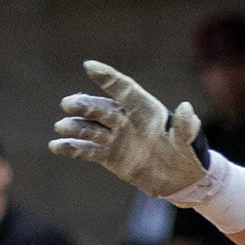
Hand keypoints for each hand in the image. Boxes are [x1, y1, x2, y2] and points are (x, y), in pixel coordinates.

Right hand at [50, 60, 207, 197]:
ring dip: (74, 126)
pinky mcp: (107, 154)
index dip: (108, 78)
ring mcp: (113, 136)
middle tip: (69, 104)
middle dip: (85, 105)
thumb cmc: (185, 153)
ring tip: (62, 127)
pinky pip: (86, 150)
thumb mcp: (188, 142)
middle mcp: (124, 119)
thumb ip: (185, 126)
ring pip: (89, 128)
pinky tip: (56, 146)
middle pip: (101, 108)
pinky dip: (71, 148)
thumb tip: (186, 108)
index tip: (89, 66)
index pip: (124, 89)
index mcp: (144, 109)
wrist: (178, 178)